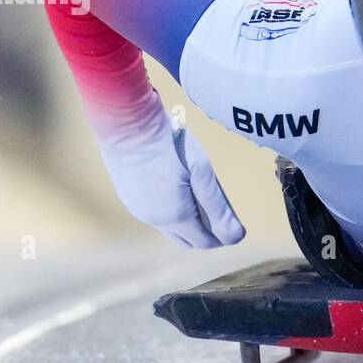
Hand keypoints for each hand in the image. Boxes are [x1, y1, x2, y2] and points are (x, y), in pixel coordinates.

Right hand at [99, 117, 245, 248]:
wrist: (126, 121)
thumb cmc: (169, 142)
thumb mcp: (202, 172)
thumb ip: (219, 207)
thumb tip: (236, 236)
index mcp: (173, 216)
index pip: (204, 241)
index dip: (222, 237)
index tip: (236, 227)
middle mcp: (152, 219)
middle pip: (186, 239)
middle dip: (206, 234)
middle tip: (222, 219)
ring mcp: (136, 208)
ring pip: (168, 227)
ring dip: (187, 222)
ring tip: (202, 202)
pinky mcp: (127, 195)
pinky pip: (154, 213)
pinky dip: (170, 211)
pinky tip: (178, 191)